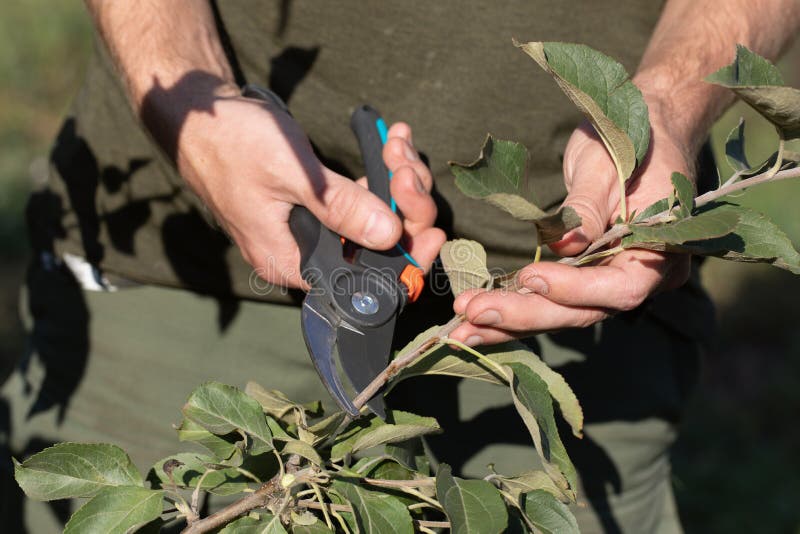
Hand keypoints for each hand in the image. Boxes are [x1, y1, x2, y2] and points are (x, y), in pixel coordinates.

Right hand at [174, 90, 445, 288]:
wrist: (199, 114)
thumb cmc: (233, 144)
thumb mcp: (292, 175)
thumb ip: (340, 207)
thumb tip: (391, 235)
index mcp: (294, 263)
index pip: (364, 281)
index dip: (405, 259)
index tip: (433, 229)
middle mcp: (306, 255)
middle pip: (375, 249)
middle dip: (404, 207)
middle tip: (407, 161)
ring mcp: (313, 230)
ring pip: (373, 221)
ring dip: (396, 183)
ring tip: (398, 142)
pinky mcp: (317, 206)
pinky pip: (360, 199)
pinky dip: (379, 173)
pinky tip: (390, 141)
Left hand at [450, 115, 692, 345]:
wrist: (645, 135)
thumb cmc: (631, 143)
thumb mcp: (607, 167)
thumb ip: (587, 208)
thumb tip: (562, 245)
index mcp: (661, 253)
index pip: (619, 287)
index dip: (573, 289)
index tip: (529, 277)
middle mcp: (640, 278)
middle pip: (583, 310)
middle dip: (526, 314)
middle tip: (474, 313)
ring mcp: (611, 283)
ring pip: (561, 314)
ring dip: (510, 321)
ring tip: (463, 328)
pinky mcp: (585, 280)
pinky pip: (551, 301)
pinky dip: (514, 309)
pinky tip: (475, 320)